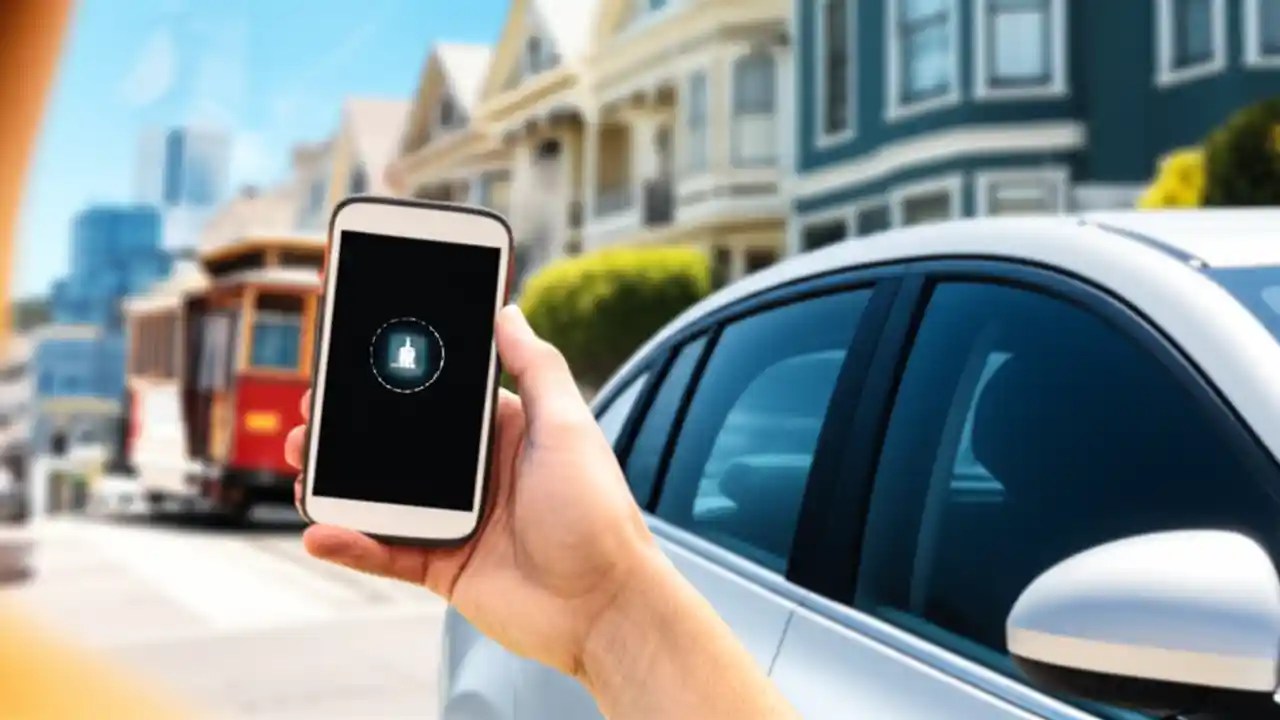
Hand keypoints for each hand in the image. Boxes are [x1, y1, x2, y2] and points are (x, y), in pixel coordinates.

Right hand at [284, 305, 659, 677]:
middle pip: (398, 444)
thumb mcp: (569, 427)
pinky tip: (318, 530)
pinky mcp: (443, 566)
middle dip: (350, 430)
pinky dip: (349, 543)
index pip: (438, 397)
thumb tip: (507, 310)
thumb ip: (537, 368)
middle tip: (309, 414)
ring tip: (301, 463)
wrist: (605, 608)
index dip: (395, 379)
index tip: (351, 361)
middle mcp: (476, 474)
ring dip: (337, 482)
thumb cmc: (598, 513)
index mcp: (503, 433)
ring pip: (381, 496)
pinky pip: (384, 553)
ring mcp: (456, 520)